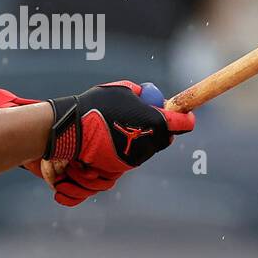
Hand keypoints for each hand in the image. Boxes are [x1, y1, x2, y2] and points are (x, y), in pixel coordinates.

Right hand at [39, 81, 193, 206]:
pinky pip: (133, 155)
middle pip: (166, 138)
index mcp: (154, 122)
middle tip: (151, 119)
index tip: (185, 115)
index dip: (185, 118)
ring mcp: (137, 158)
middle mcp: (149, 143)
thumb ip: (141, 94)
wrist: (72, 130)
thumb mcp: (123, 90)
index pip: (182, 123)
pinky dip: (129, 147)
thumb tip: (151, 97)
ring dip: (144, 138)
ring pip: (149, 147)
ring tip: (124, 126)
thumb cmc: (97, 105)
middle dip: (162, 129)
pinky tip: (113, 138)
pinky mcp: (123, 167)